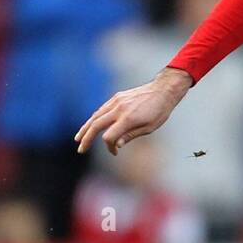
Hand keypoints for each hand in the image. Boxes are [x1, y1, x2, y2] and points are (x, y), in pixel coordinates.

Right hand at [75, 68, 192, 155]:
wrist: (163, 90)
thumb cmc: (159, 111)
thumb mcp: (149, 128)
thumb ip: (130, 136)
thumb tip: (115, 145)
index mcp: (128, 119)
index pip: (109, 136)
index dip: (109, 147)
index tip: (115, 152)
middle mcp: (119, 109)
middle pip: (96, 125)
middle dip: (86, 139)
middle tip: (81, 150)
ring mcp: (116, 102)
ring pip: (95, 116)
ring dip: (85, 128)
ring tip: (79, 138)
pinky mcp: (117, 97)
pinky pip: (102, 109)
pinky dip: (94, 118)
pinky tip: (91, 125)